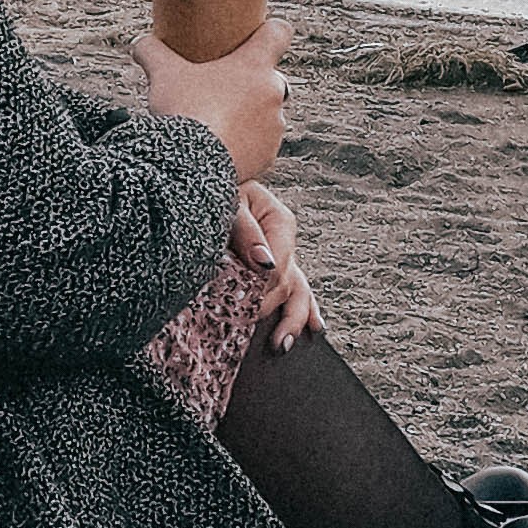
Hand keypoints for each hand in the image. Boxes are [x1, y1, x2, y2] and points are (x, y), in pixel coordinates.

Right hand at [131, 14, 290, 183]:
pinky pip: (261, 144)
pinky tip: (222, 146)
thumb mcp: (163, 73)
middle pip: (270, 77)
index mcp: (254, 65)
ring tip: (218, 122)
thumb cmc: (184, 112)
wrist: (192, 164)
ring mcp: (274, 126)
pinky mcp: (268, 154)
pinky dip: (246, 144)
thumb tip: (141, 43)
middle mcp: (273, 93)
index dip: (269, 31)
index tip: (256, 37)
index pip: (279, 32)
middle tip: (223, 88)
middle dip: (250, 82)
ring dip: (249, 115)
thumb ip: (153, 51)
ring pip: (266, 113)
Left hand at [230, 178, 318, 351]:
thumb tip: (264, 263)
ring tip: (281, 344)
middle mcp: (285, 240)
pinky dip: (304, 310)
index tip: (245, 307)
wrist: (216, 183)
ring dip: (293, 319)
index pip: (278, 264)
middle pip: (287, 282)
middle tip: (254, 331)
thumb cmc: (218, 190)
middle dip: (272, 309)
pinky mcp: (276, 265)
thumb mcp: (228, 202)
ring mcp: (283, 254)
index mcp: (278, 220)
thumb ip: (245, 231)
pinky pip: (297, 289)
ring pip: (299, 290)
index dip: (263, 288)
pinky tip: (312, 328)